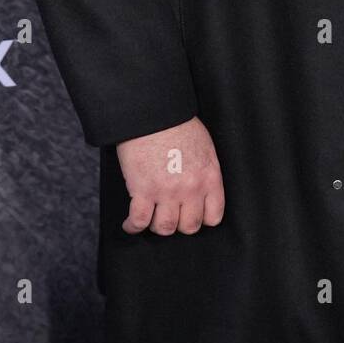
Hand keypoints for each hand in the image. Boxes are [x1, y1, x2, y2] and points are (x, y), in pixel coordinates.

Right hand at [115, 116, 224, 234]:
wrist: (154, 114)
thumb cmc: (178, 124)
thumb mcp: (204, 147)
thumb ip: (204, 170)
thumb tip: (198, 185)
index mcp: (209, 177)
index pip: (213, 215)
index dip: (202, 219)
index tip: (192, 216)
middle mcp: (191, 189)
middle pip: (189, 226)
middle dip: (179, 224)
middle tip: (171, 217)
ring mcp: (167, 192)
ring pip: (165, 228)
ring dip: (157, 226)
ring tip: (151, 219)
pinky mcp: (143, 190)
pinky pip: (139, 221)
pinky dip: (133, 226)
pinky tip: (130, 224)